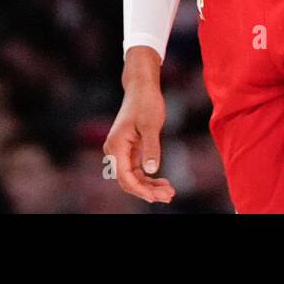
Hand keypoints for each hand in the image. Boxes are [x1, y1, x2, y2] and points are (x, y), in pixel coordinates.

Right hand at [104, 47, 175, 203]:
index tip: (157, 196)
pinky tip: (163, 182)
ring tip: (169, 192)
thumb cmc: (146, 102)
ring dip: (150, 186)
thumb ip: (151, 148)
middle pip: (128, 181)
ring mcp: (121, 151)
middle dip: (148, 191)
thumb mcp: (151, 125)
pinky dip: (149, 178)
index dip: (141, 190)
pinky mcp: (129, 150)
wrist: (142, 87)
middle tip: (169, 195)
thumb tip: (150, 171)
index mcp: (116, 146)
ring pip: (133, 177)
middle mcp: (114, 151)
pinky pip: (137, 170)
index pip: (125, 177)